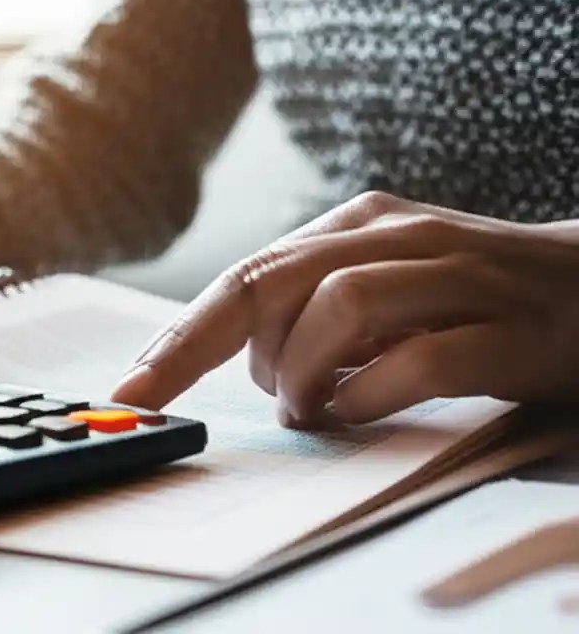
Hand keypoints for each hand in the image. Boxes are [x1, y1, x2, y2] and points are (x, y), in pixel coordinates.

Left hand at [112, 191, 578, 425]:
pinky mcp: (507, 330)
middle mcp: (398, 238)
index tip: (130, 387)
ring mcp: (456, 278)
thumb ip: (313, 311)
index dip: (180, 337)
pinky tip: (360, 410)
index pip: (246, 277)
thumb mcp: (383, 288)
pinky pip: (419, 359)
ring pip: (339, 308)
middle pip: (271, 284)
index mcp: (357, 226)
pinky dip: (371, 394)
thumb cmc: (472, 298)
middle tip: (192, 403)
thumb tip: (237, 361)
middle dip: (203, 351)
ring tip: (309, 409)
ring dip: (302, 374)